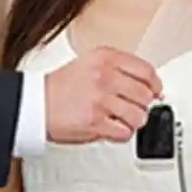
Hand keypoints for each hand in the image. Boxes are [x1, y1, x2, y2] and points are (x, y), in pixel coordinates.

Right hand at [44, 46, 162, 143]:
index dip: (155, 84)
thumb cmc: (62, 87)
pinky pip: (125, 132)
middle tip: (132, 107)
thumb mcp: (91, 64)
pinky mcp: (96, 122)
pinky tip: (111, 128)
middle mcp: (105, 76)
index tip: (155, 91)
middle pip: (145, 95)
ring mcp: (101, 99)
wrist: (36, 104)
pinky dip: (121, 134)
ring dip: (133, 121)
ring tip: (120, 119)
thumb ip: (120, 70)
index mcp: (106, 58)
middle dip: (142, 105)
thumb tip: (151, 86)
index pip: (146, 70)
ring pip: (139, 116)